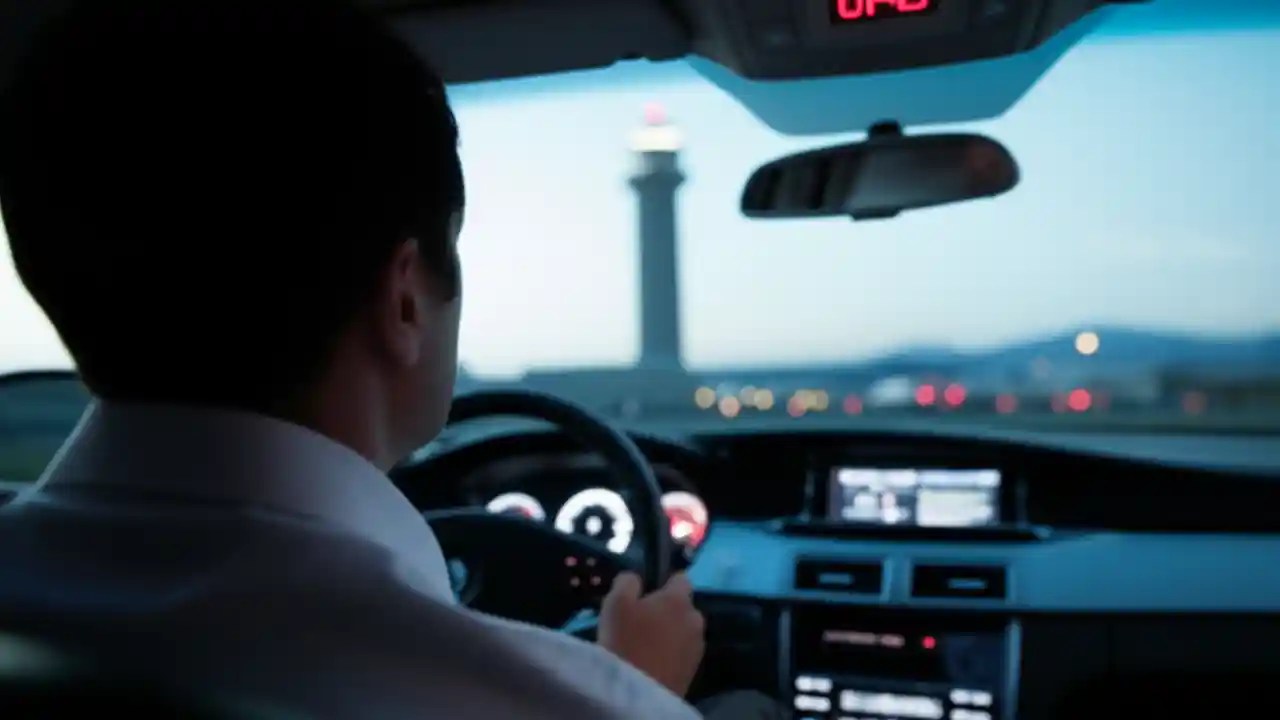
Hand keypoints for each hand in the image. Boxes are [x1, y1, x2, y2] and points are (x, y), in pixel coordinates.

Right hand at [598, 571, 705, 696]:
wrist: (636, 692)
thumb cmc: (625, 640)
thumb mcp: (616, 602)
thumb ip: (628, 582)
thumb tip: (635, 578)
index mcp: (679, 599)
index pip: (681, 578)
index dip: (664, 583)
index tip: (647, 594)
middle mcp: (695, 619)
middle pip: (683, 607)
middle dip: (668, 611)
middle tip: (642, 622)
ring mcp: (698, 646)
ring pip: (684, 631)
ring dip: (671, 634)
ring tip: (647, 646)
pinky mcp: (694, 670)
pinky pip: (682, 653)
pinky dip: (672, 654)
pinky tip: (653, 662)